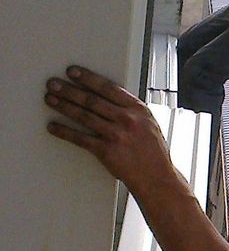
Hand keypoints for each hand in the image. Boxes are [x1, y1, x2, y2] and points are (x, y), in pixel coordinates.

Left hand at [45, 66, 174, 194]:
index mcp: (138, 110)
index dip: (88, 78)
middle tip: (54, 84)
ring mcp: (116, 135)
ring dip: (63, 106)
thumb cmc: (154, 152)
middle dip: (69, 90)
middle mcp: (126, 120)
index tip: (74, 73)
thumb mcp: (149, 124)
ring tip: (51, 99)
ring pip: (83, 116)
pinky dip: (64, 132)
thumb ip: (131, 111)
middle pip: (92, 100)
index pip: (108, 88)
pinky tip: (54, 127)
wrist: (156, 177)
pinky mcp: (106, 151)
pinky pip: (80, 138)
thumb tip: (109, 99)